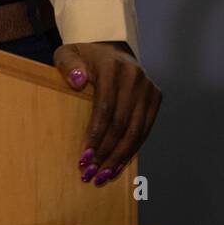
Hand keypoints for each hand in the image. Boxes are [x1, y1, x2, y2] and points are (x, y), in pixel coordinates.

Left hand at [53, 41, 161, 186]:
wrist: (111, 48)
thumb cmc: (84, 57)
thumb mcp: (68, 53)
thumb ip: (68, 65)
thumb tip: (78, 81)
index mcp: (113, 67)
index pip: (105, 108)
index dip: (95, 135)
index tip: (83, 157)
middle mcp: (135, 77)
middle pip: (122, 124)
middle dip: (106, 152)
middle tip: (91, 173)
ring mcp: (148, 88)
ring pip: (136, 131)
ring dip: (119, 157)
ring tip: (104, 176)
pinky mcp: (156, 97)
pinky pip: (144, 130)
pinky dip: (131, 150)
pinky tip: (118, 165)